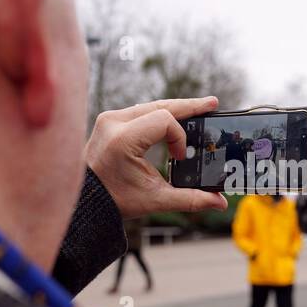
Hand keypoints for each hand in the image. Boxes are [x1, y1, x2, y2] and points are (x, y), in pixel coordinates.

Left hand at [85, 97, 228, 218]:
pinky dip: (160, 114)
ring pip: (151, 105)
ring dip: (175, 109)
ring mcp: (110, 118)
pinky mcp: (109, 120)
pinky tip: (177, 116)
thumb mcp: (155, 199)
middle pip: (160, 105)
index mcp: (123, 139)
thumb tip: (220, 203)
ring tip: (199, 108)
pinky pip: (140, 111)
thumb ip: (190, 199)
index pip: (164, 121)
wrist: (86, 199)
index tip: (180, 157)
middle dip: (188, 106)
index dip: (179, 138)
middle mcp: (114, 122)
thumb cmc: (116, 199)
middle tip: (212, 104)